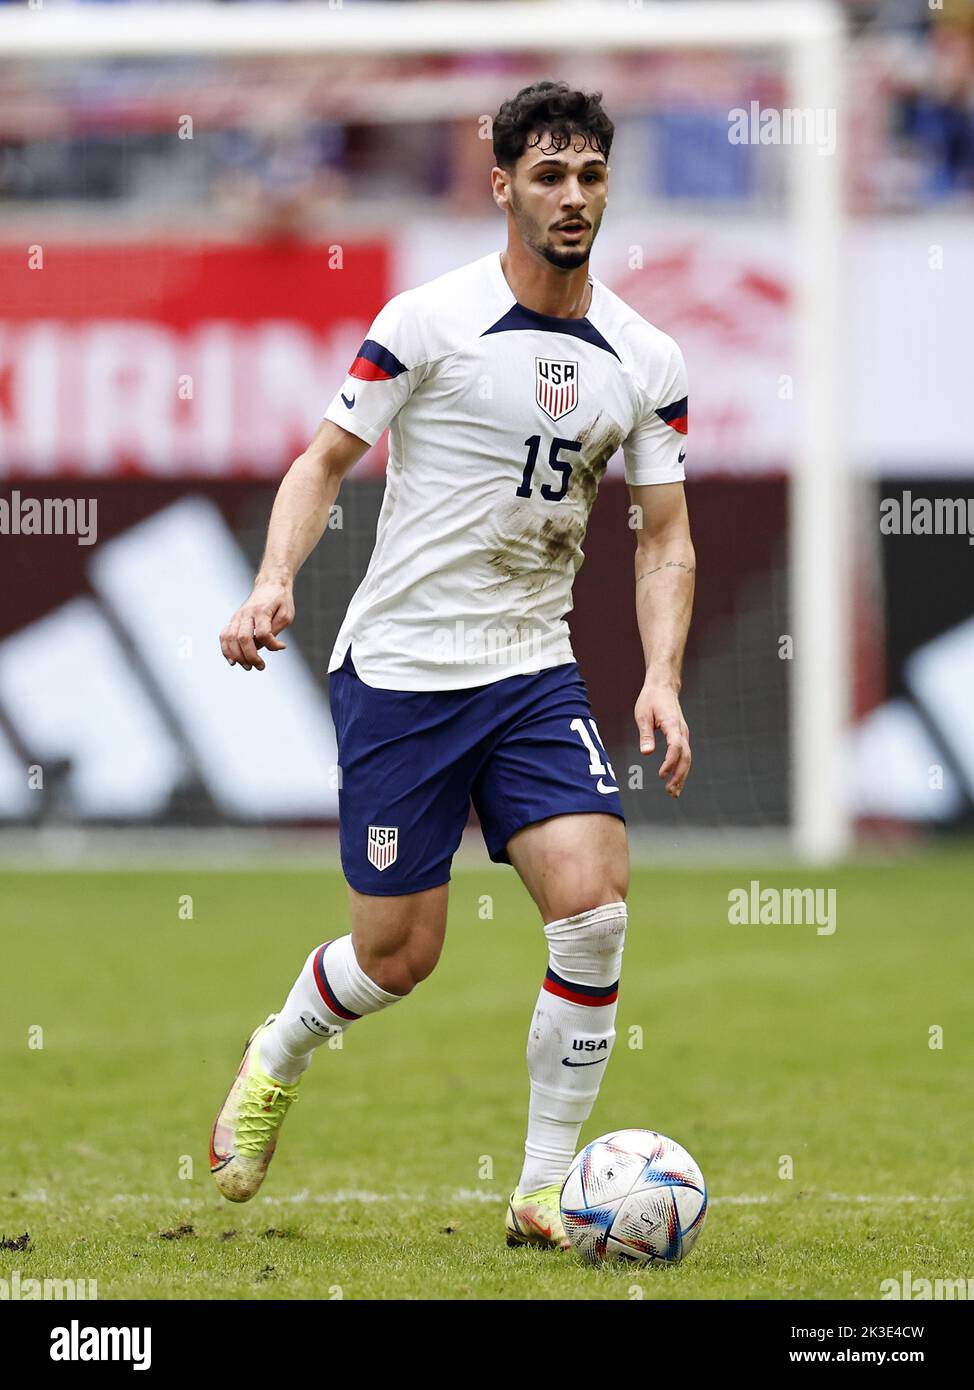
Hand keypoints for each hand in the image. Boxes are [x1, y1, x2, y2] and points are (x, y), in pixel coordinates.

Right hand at [219, 579, 293, 670]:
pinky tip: (232, 661)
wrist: (269, 585)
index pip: (263, 633)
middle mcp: (246, 614)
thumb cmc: (280, 601)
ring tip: (247, 666)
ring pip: (230, 638)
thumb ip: (276, 630)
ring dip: (237, 656)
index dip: (272, 645)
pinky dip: (225, 649)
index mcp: (262, 611)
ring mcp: (237, 616)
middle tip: (260, 666)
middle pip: (244, 638)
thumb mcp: (286, 614)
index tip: (282, 646)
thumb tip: (268, 646)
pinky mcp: (233, 619)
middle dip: (251, 656)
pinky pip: (224, 635)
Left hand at [634, 682, 690, 797]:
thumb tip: (647, 753)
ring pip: (687, 758)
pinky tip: (674, 781)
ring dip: (681, 776)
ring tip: (673, 793)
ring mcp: (683, 734)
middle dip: (679, 775)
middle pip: (686, 757)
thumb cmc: (651, 699)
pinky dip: (681, 769)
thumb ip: (646, 734)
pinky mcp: (681, 737)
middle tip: (670, 792)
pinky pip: (684, 755)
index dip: (670, 762)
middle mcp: (682, 731)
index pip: (676, 746)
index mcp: (672, 724)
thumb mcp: (643, 715)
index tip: (661, 774)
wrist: (663, 687)